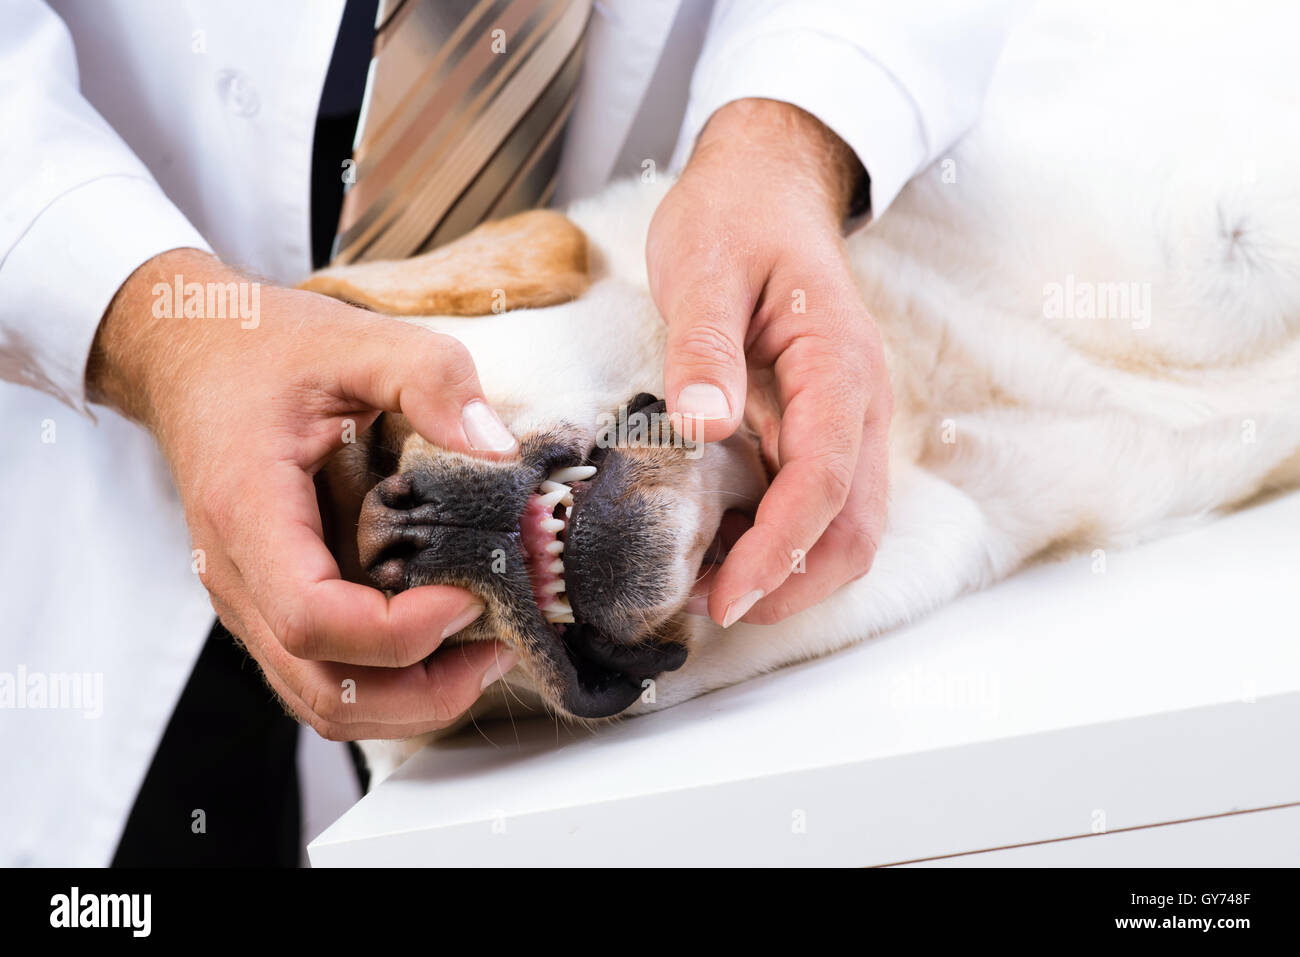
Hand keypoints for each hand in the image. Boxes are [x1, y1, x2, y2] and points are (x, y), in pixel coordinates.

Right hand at [88, 248, 519, 738]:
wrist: (192, 354)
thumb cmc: (266, 350)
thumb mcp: (356, 340)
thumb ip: (430, 378)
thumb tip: (498, 449)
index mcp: (249, 512)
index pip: (313, 618)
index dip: (401, 630)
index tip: (471, 591)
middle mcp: (236, 576)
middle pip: (325, 690)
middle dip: (425, 692)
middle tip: (500, 645)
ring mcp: (250, 600)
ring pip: (325, 701)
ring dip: (413, 699)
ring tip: (485, 652)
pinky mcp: (271, 603)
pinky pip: (325, 674)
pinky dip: (391, 681)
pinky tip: (447, 640)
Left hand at [646, 98, 891, 625]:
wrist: (767, 186)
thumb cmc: (736, 219)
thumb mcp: (705, 269)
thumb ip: (704, 347)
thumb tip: (703, 426)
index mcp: (837, 365)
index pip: (824, 480)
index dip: (779, 548)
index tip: (726, 594)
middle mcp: (857, 404)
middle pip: (854, 527)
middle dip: (793, 581)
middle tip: (713, 608)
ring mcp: (844, 420)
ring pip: (843, 525)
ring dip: (789, 570)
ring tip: (710, 589)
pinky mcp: (818, 426)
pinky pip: (814, 503)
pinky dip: (777, 541)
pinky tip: (720, 548)